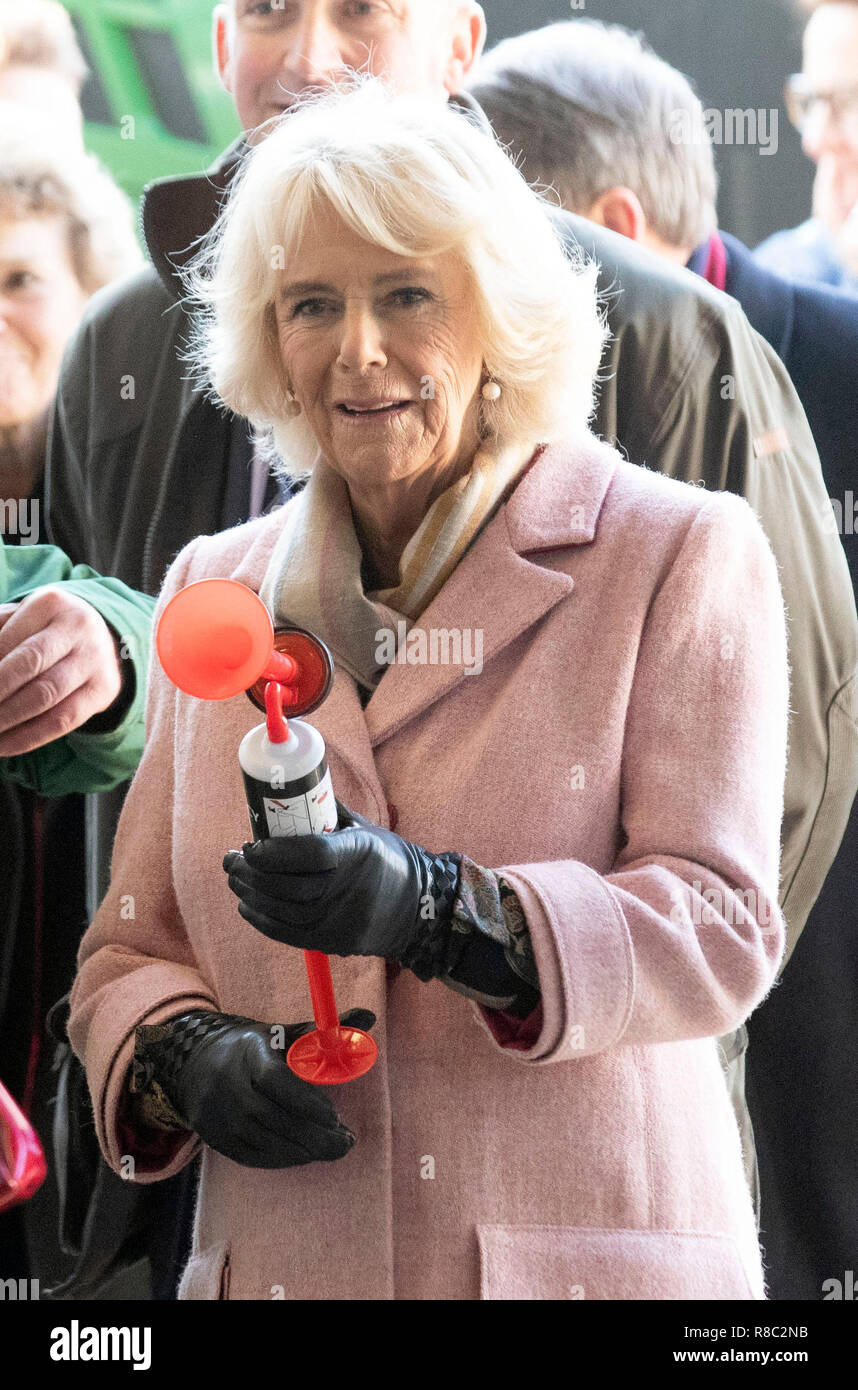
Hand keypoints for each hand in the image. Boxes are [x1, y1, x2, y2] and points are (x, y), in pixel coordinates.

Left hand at [0, 588, 123, 756]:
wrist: (102, 639)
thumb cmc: (45, 631)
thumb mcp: (21, 620)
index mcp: (51, 603)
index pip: (6, 640)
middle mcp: (79, 627)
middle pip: (28, 664)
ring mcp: (95, 660)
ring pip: (45, 695)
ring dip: (7, 718)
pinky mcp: (104, 690)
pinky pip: (63, 720)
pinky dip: (29, 737)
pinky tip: (3, 746)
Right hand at [142, 1008, 375, 1169]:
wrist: (198, 1062)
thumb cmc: (256, 1047)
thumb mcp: (286, 1034)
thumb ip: (326, 1030)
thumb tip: (370, 1017)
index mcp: (250, 1051)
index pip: (274, 1079)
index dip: (305, 1100)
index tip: (335, 1114)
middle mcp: (228, 1083)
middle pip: (271, 1117)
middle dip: (313, 1134)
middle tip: (345, 1142)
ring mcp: (217, 1112)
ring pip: (263, 1140)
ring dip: (301, 1150)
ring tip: (331, 1148)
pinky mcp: (213, 1135)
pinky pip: (250, 1155)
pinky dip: (280, 1159)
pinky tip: (303, 1154)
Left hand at [223, 802, 460, 973]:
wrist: (419, 908)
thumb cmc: (388, 860)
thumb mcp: (365, 829)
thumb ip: (328, 816)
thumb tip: (290, 796)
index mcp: (359, 853)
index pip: (310, 853)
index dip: (273, 852)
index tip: (251, 845)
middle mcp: (349, 889)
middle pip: (288, 885)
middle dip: (251, 873)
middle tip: (233, 860)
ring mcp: (340, 920)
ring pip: (282, 910)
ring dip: (250, 894)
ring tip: (236, 880)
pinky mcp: (333, 941)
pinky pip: (287, 933)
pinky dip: (261, 919)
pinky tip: (247, 905)